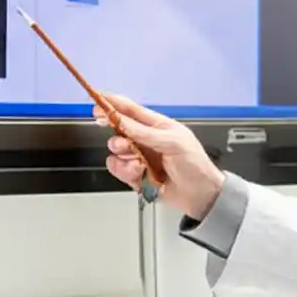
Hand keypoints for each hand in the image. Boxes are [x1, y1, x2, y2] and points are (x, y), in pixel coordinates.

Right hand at [94, 93, 225, 219]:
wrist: (199, 195)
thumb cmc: (194, 164)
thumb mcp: (173, 143)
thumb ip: (145, 133)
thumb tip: (122, 121)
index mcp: (158, 126)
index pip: (131, 110)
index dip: (113, 104)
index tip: (97, 101)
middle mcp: (146, 139)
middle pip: (118, 131)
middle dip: (117, 138)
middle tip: (124, 145)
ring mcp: (139, 157)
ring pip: (115, 152)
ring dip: (125, 159)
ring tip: (141, 165)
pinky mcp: (135, 175)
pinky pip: (118, 169)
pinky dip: (125, 172)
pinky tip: (139, 174)